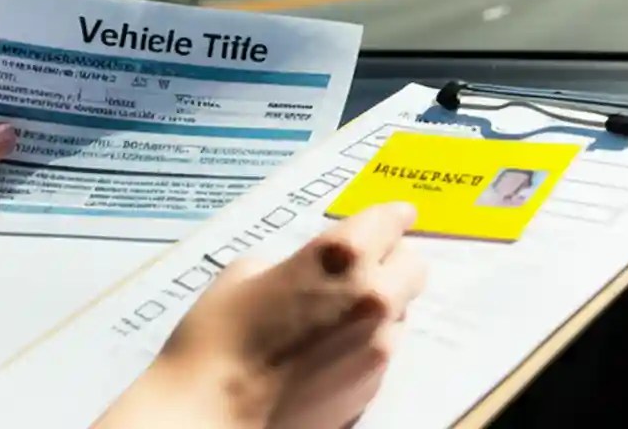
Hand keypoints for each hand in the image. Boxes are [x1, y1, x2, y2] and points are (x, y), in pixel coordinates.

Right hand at [98, 202, 426, 428]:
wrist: (214, 415)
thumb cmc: (217, 337)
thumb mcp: (242, 275)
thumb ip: (290, 263)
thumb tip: (306, 273)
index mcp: (341, 256)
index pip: (390, 221)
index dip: (391, 217)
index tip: (393, 217)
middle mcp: (373, 295)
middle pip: (414, 266)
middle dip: (394, 262)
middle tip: (365, 268)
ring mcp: (379, 345)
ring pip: (400, 312)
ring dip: (380, 306)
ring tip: (335, 318)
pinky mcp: (373, 386)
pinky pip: (382, 351)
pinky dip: (365, 344)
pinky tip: (326, 354)